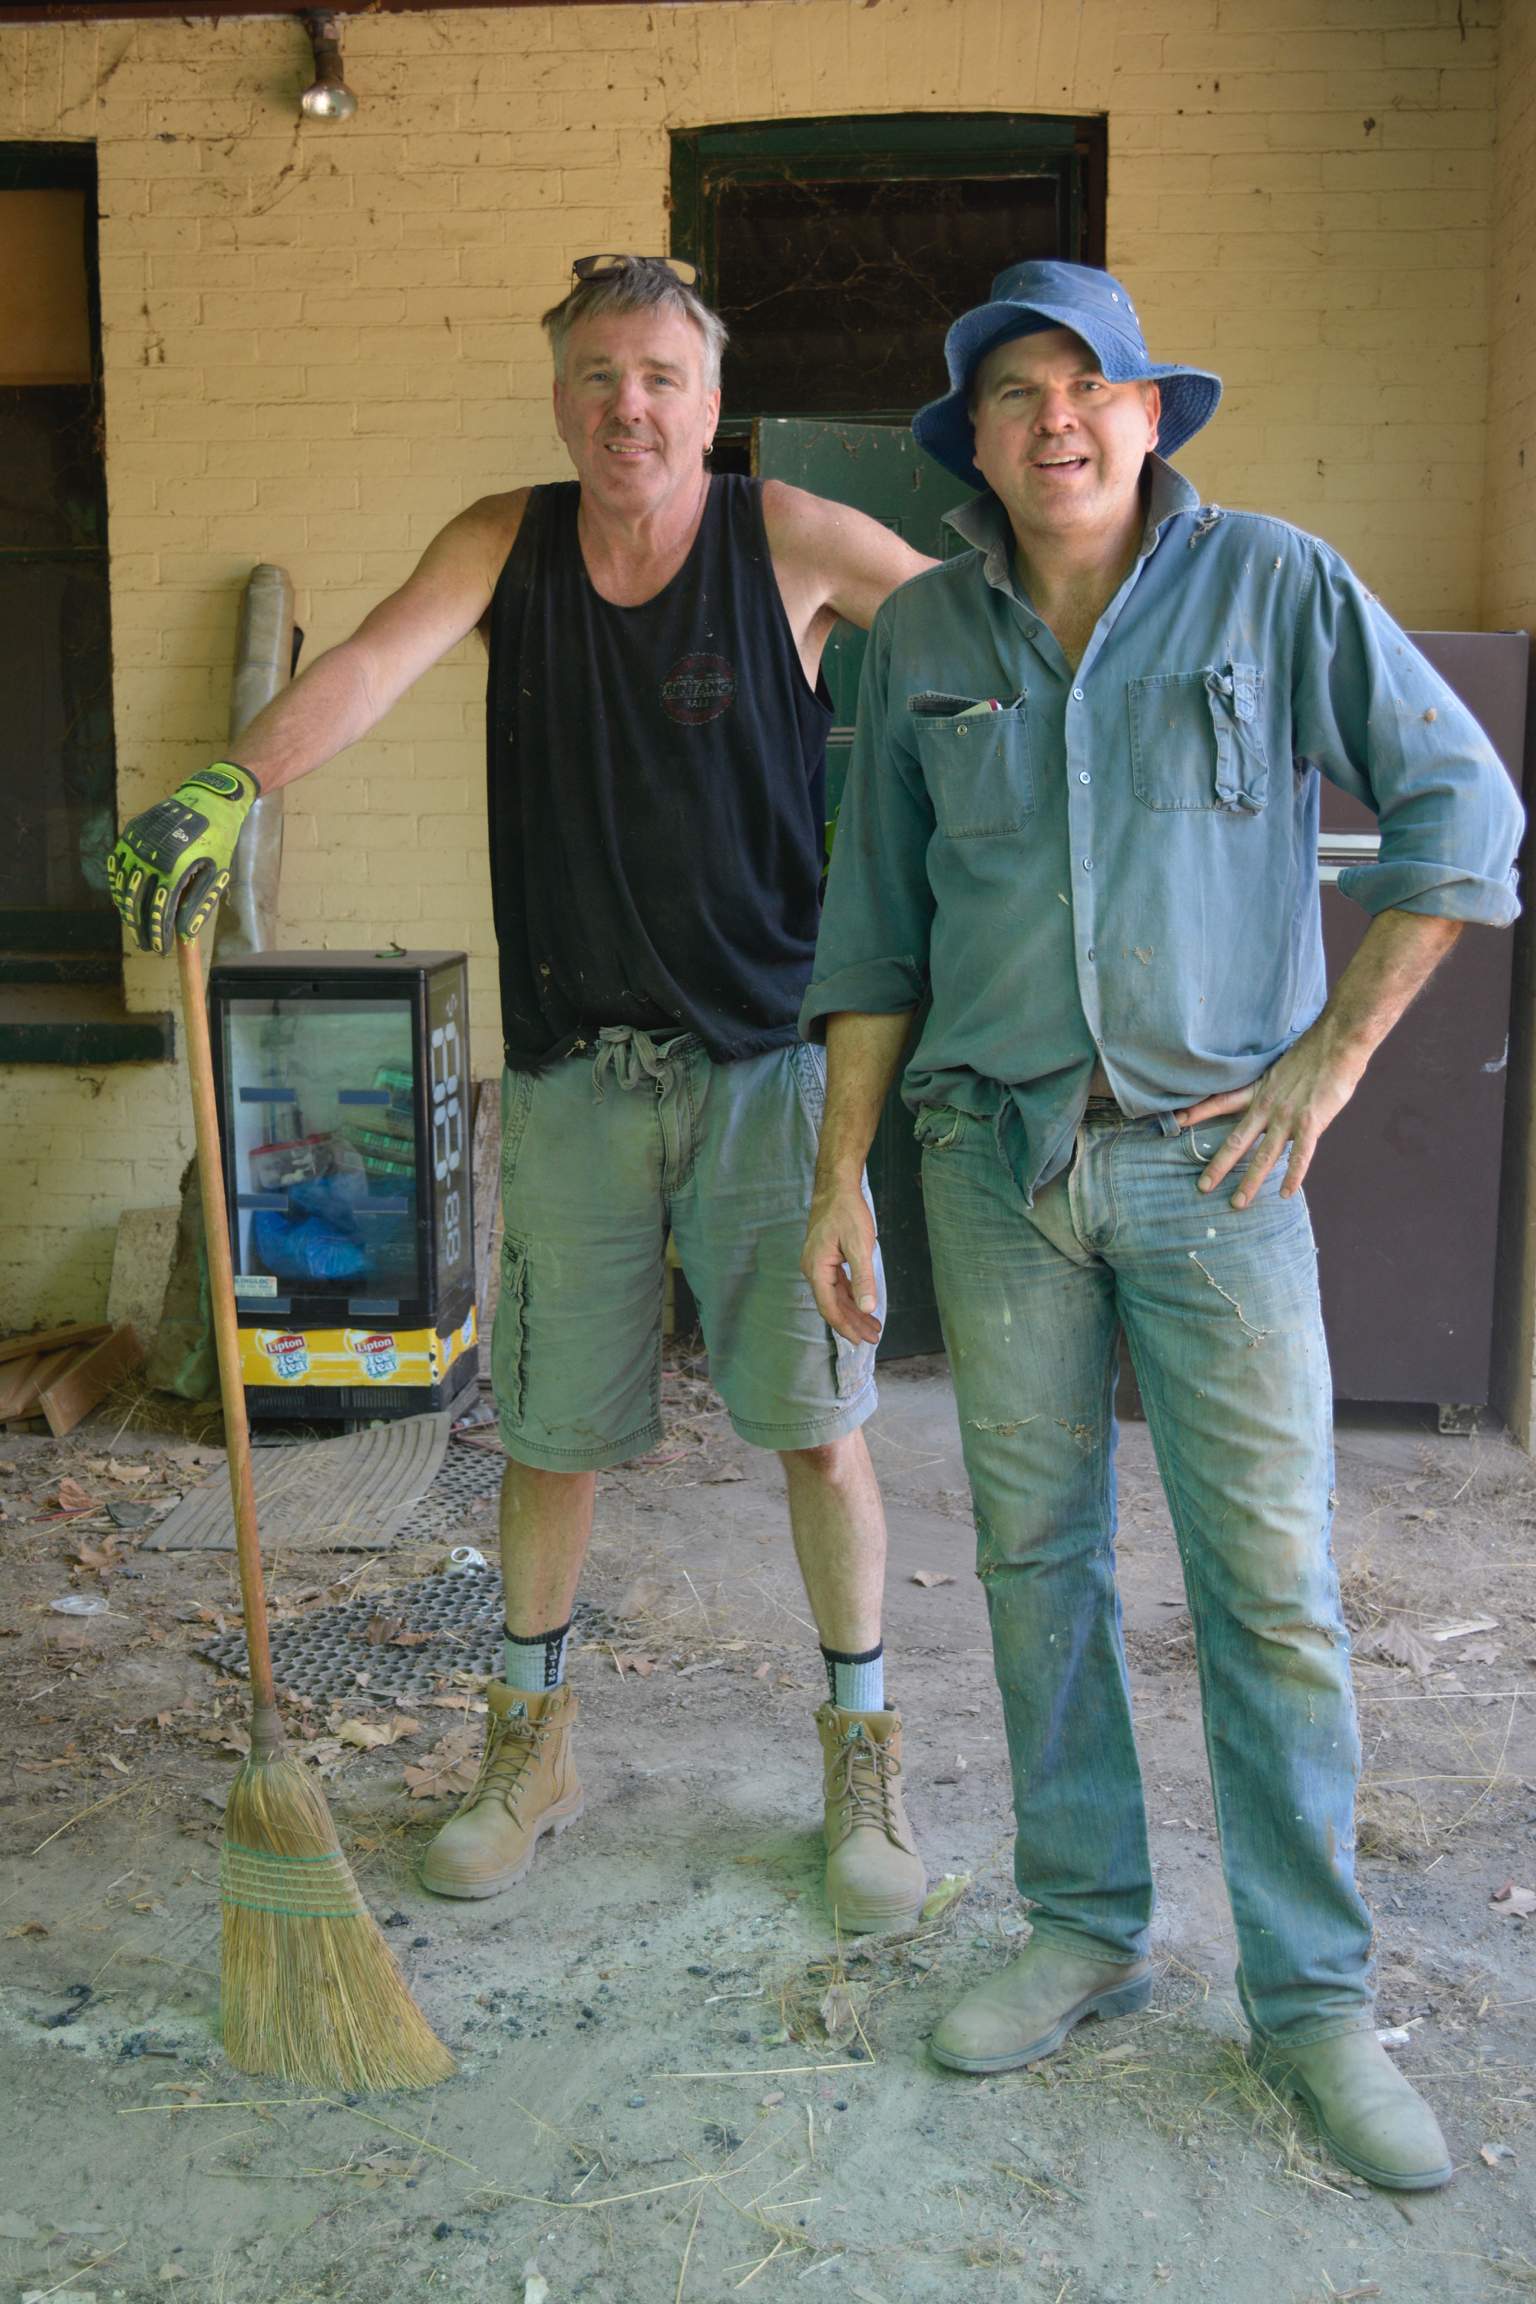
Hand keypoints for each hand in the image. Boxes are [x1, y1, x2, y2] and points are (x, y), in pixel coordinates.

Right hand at [106, 763, 259, 952]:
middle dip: (141, 928)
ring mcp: (136, 844)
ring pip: (124, 887)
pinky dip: (120, 888)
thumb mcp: (216, 873)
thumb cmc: (217, 839)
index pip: (159, 910)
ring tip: (136, 928)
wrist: (207, 800)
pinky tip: (125, 902)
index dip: (158, 933)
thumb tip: (184, 934)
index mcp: (174, 867)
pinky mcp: (130, 835)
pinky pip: (118, 867)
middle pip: (138, 903)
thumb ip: (198, 904)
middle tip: (146, 945)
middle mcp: (150, 856)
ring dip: (128, 911)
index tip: (160, 949)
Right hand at [801, 1182, 881, 1344]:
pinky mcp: (826, 1259)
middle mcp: (813, 1270)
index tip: (861, 1340)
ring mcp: (818, 1264)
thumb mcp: (859, 1246)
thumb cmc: (847, 1212)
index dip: (845, 1326)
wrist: (836, 1187)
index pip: (829, 1307)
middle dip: (853, 1323)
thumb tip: (868, 1308)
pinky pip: (837, 1285)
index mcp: (817, 1269)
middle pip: (832, 1305)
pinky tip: (863, 1304)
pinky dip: (851, 1297)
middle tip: (873, 1338)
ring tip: (872, 1326)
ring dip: (854, 1312)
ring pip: (836, 1296)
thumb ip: (863, 1279)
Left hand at [1173, 1028, 1365, 1208]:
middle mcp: (1268, 1107)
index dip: (1200, 1111)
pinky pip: (1301, 1156)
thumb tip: (1267, 1105)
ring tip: (1237, 1203)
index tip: (1178, 1120)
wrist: (1338, 1042)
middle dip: (1218, 1166)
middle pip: (1237, 1141)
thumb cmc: (1314, 1052)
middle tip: (1202, 1188)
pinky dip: (1293, 1176)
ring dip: (1250, 1181)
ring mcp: (1288, 1117)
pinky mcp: (1311, 1123)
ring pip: (1264, 1155)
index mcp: (1260, 1091)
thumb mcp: (1281, 1068)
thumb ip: (1272, 1090)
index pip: (1222, 1102)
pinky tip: (1285, 1194)